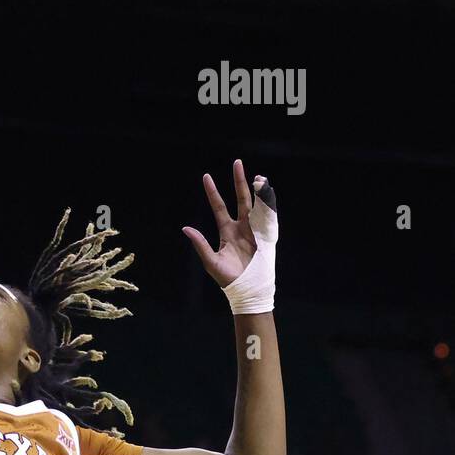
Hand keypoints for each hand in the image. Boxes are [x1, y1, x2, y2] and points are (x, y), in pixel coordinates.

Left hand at [182, 159, 271, 286]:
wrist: (248, 291)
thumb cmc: (228, 279)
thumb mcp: (210, 260)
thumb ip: (200, 243)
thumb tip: (185, 228)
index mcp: (227, 231)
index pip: (219, 206)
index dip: (213, 192)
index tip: (206, 176)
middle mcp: (242, 227)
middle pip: (241, 199)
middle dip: (240, 181)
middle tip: (237, 162)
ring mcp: (255, 231)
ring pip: (256, 205)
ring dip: (257, 191)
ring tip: (257, 177)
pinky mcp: (267, 237)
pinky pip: (269, 217)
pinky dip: (269, 204)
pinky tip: (267, 192)